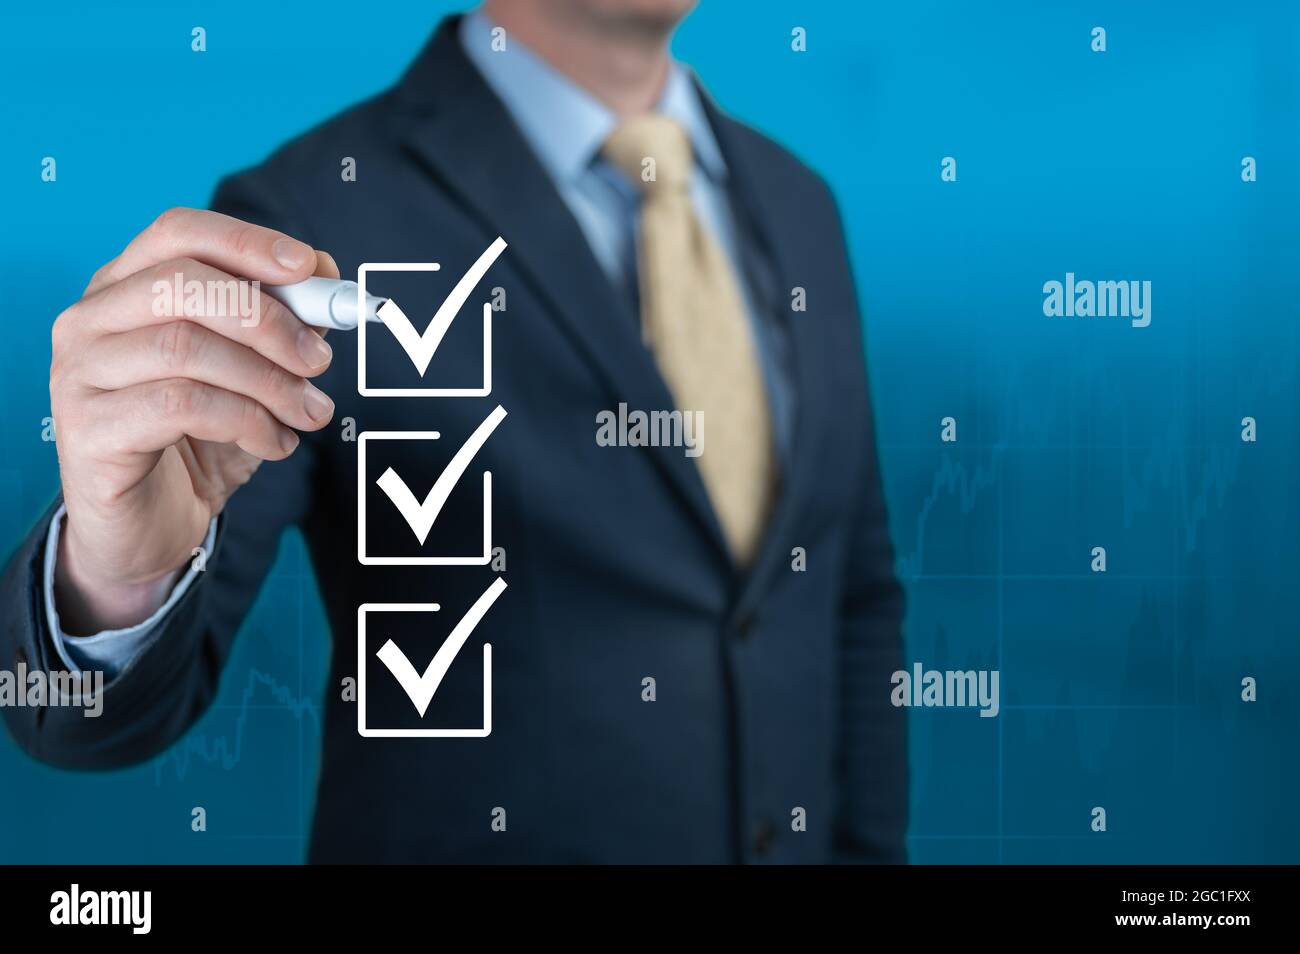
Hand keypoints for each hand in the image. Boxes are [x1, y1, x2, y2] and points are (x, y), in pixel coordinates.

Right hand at [50, 207, 337, 633]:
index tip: (309, 267)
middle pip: (182, 283)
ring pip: (185, 347)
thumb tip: (325, 277)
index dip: (247, 242)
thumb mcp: (251, 373)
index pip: (179, 233)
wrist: (152, 525)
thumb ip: (280, 323)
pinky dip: (246, 423)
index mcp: (128, 287)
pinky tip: (275, 444)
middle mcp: (92, 319)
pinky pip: (180, 406)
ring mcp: (80, 372)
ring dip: (268, 382)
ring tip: (309, 413)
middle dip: (269, 320)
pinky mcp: (86, 428)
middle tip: (319, 361)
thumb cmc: (199, 439)